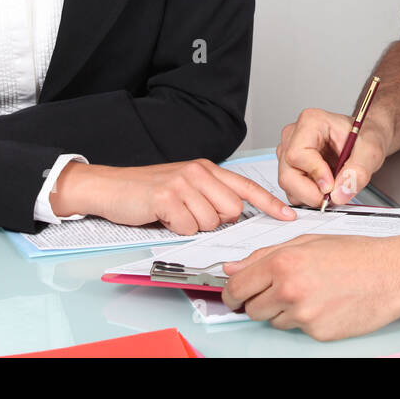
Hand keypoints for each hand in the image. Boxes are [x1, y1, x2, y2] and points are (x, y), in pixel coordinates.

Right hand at [62, 160, 297, 234]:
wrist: (111, 186)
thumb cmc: (149, 191)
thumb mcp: (186, 186)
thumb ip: (211, 195)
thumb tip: (236, 215)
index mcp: (208, 169)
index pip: (246, 187)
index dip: (270, 204)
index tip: (289, 217)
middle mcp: (199, 172)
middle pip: (233, 210)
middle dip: (216, 221)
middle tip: (191, 215)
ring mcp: (183, 182)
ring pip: (211, 222)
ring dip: (193, 226)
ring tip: (175, 214)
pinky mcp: (167, 196)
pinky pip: (188, 227)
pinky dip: (176, 229)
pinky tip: (163, 217)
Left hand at [221, 234, 399, 340]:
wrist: (392, 274)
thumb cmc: (356, 254)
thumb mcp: (308, 241)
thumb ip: (265, 254)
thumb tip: (233, 267)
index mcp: (283, 262)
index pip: (238, 286)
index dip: (232, 293)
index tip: (234, 295)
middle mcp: (289, 290)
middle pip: (252, 308)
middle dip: (259, 301)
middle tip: (280, 290)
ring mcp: (303, 315)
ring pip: (273, 321)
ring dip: (283, 311)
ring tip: (311, 292)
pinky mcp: (317, 333)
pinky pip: (298, 330)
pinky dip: (306, 320)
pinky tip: (325, 304)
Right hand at [276, 108, 388, 206]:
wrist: (364, 139)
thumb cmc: (364, 137)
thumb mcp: (371, 151)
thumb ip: (358, 171)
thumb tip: (340, 193)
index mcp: (311, 122)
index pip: (298, 154)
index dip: (314, 174)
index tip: (331, 186)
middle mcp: (294, 135)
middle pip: (288, 174)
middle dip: (310, 192)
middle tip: (333, 196)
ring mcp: (289, 151)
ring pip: (289, 185)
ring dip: (311, 195)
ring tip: (334, 188)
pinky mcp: (291, 167)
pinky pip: (293, 190)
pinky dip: (309, 196)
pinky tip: (326, 188)